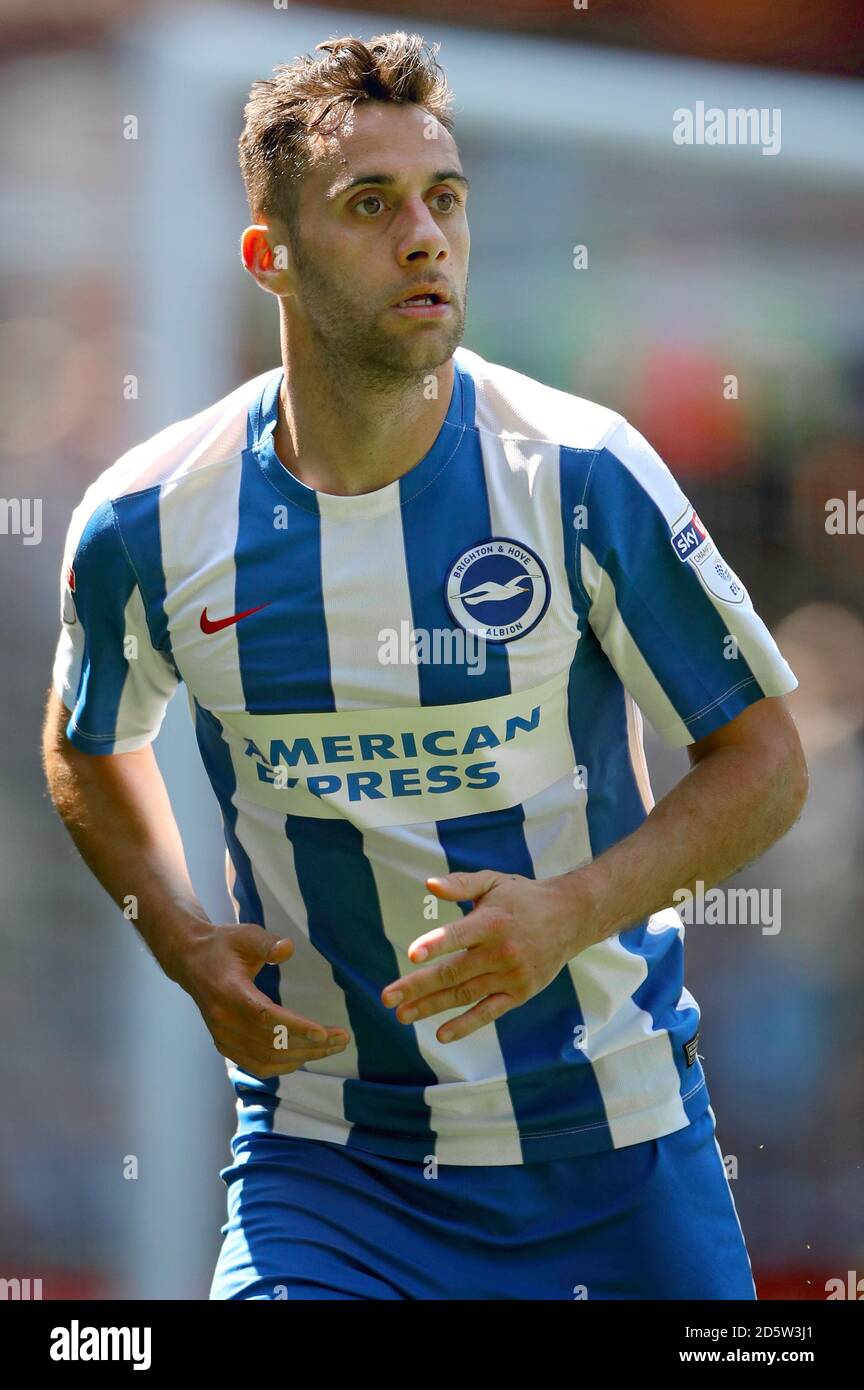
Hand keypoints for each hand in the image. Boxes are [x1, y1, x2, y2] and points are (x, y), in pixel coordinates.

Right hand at [174, 922, 349, 1076]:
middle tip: (342, 1039)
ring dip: (303, 1056)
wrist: (191, 961)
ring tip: (332, 1047)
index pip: (264, 1017)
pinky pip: (256, 1065)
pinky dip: (284, 1065)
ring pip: (267, 1059)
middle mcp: (223, 1020)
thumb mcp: (245, 935)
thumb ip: (267, 943)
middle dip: (310, 1045)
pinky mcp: (224, 1045)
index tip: (323, 1032)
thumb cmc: (223, 945)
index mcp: (228, 992)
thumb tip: (289, 948)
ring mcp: (222, 1036)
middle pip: (271, 1043)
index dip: (294, 1027)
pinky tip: (306, 1056)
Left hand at [381, 870, 586, 1043]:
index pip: (460, 936)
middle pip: (454, 972)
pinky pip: (489, 1012)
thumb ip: (461, 884)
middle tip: (387, 998)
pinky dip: (465, 1025)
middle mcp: (502, 952)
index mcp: (493, 921)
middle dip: (418, 986)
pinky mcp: (520, 993)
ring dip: (432, 1007)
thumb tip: (428, 884)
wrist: (571, 917)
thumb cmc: (523, 897)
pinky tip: (441, 1033)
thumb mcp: (494, 882)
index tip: (412, 954)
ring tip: (402, 1015)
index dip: (436, 944)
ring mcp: (512, 976)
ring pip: (465, 995)